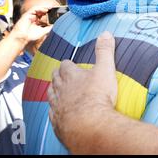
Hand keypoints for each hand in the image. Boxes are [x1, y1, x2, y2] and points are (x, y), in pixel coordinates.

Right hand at [10, 6, 52, 43]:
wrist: (21, 39)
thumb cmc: (30, 37)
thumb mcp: (43, 31)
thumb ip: (49, 28)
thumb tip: (56, 25)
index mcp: (36, 22)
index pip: (43, 15)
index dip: (48, 13)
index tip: (55, 12)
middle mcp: (33, 18)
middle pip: (40, 11)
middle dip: (47, 9)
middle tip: (54, 9)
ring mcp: (29, 16)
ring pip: (37, 9)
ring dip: (44, 8)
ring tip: (50, 8)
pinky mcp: (26, 15)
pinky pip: (33, 9)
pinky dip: (40, 8)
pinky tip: (45, 10)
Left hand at [48, 31, 116, 149]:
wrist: (89, 125)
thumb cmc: (98, 96)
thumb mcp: (105, 69)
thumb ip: (105, 51)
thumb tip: (106, 33)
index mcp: (71, 75)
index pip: (65, 65)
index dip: (68, 64)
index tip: (70, 64)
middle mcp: (61, 89)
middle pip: (55, 79)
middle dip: (58, 76)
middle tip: (61, 75)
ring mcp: (57, 106)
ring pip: (51, 95)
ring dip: (53, 91)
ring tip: (56, 91)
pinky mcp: (58, 121)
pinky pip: (52, 113)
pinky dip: (55, 111)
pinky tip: (57, 112)